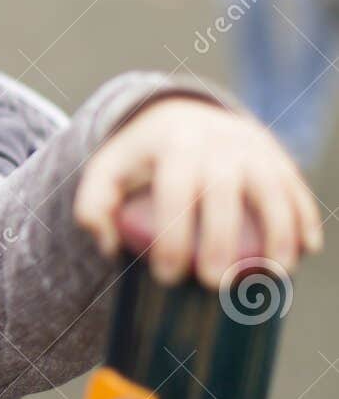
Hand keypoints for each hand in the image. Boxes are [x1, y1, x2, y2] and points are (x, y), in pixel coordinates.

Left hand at [73, 97, 322, 287]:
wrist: (186, 114)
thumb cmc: (142, 158)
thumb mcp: (107, 172)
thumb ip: (92, 207)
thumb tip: (109, 246)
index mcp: (174, 142)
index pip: (174, 192)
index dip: (172, 237)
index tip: (168, 276)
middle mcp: (217, 139)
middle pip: (224, 193)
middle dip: (222, 241)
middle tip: (215, 284)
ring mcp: (253, 145)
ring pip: (271, 188)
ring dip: (279, 232)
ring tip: (274, 275)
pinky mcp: (278, 155)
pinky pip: (295, 186)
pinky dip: (305, 217)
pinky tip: (306, 250)